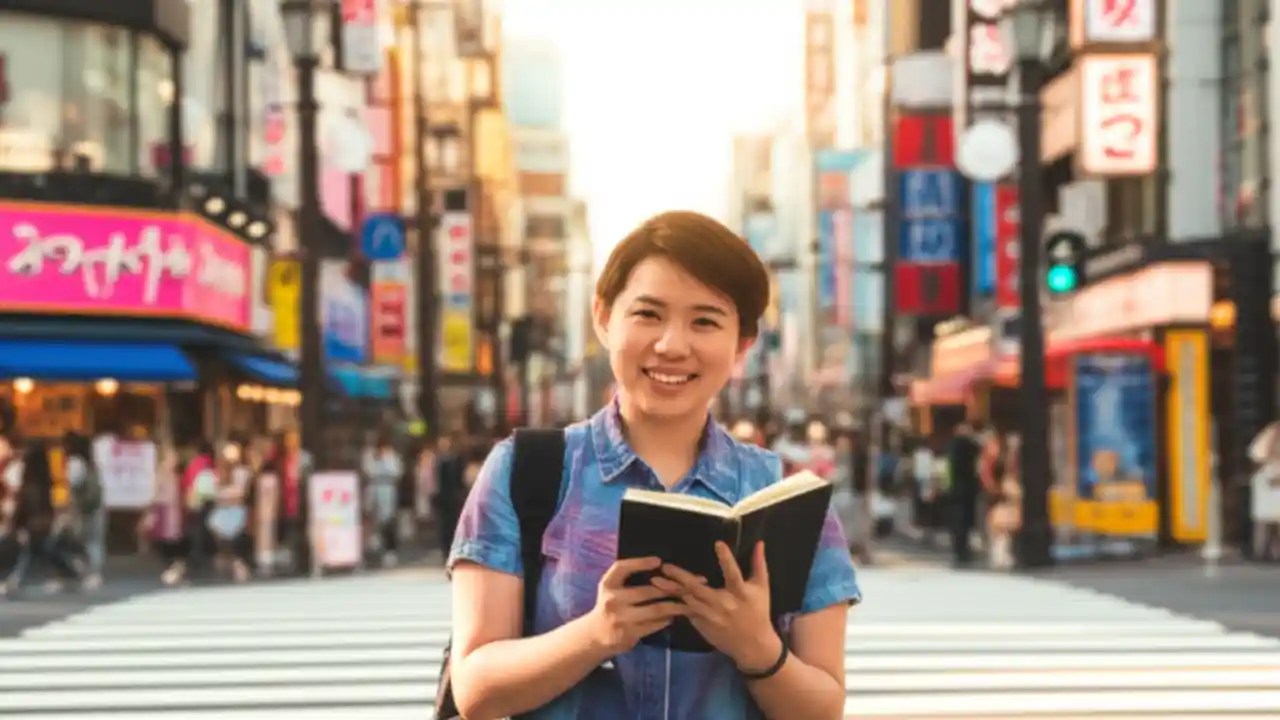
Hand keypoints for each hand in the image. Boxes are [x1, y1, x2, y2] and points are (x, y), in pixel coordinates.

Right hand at [586, 556, 687, 655]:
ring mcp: (621, 619)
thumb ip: (628, 578)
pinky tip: (674, 615)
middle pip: (647, 591)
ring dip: (675, 605)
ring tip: (689, 602)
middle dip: (672, 587)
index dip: (639, 563)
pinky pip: (655, 624)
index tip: (658, 561)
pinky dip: (667, 619)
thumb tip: (660, 564)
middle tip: (690, 584)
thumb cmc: (609, 606)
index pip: (622, 568)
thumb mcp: (611, 588)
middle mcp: (612, 601)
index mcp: (607, 585)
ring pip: (656, 609)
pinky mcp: (630, 634)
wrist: (595, 636)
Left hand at [653, 541, 780, 669]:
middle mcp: (724, 604)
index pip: (733, 573)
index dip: (726, 559)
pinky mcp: (702, 624)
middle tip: (666, 566)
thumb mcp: (762, 587)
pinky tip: (660, 596)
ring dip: (672, 590)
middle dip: (682, 578)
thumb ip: (759, 564)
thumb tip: (759, 542)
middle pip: (700, 589)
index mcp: (741, 592)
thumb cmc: (759, 612)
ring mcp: (711, 616)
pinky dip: (674, 604)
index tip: (717, 543)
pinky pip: (686, 612)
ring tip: (655, 580)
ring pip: (688, 601)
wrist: (753, 646)